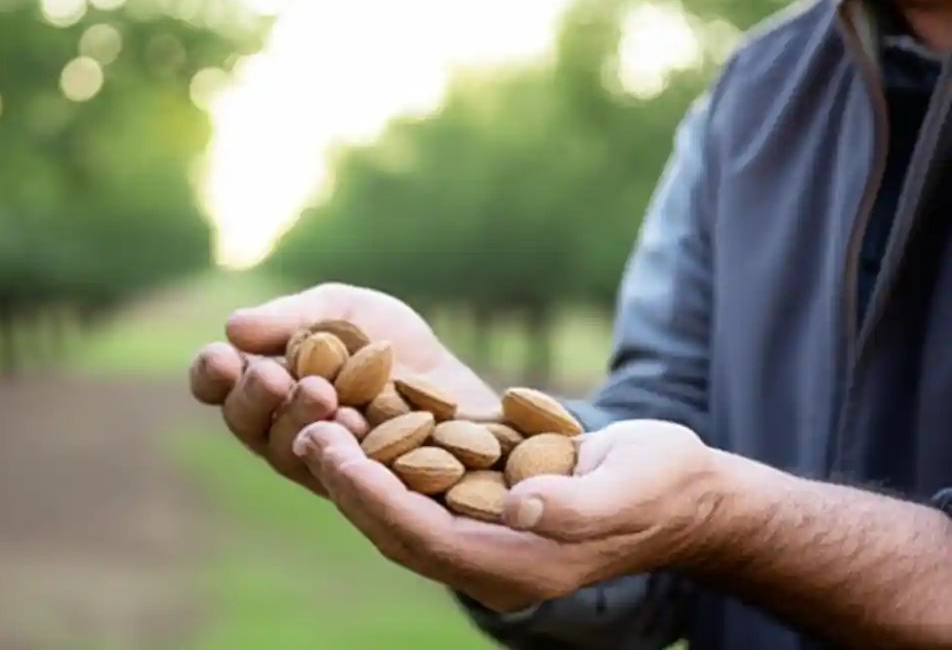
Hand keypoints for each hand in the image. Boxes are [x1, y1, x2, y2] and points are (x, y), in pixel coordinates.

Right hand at [188, 283, 498, 494]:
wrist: (454, 381)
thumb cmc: (389, 341)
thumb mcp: (343, 310)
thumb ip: (291, 316)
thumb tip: (232, 328)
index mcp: (263, 377)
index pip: (216, 381)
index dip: (211, 372)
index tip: (222, 357)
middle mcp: (276, 423)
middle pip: (242, 419)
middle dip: (252, 396)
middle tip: (272, 377)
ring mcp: (311, 458)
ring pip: (281, 448)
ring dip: (295, 419)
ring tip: (321, 392)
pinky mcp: (349, 485)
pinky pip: (330, 470)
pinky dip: (339, 444)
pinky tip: (353, 422)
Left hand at [293, 418, 722, 610]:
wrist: (678, 492)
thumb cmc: (661, 487)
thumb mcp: (630, 489)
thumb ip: (576, 505)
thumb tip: (518, 504)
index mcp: (516, 567)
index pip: (422, 535)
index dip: (371, 495)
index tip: (331, 451)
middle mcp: (485, 559)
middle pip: (395, 526)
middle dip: (346, 481)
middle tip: (303, 429)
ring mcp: (480, 536)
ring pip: (398, 506)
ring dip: (354, 468)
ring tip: (313, 419)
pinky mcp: (477, 507)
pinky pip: (416, 487)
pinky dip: (382, 456)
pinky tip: (355, 415)